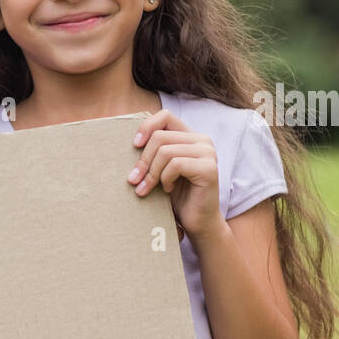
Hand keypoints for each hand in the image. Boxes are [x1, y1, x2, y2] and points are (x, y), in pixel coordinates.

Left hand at [127, 110, 225, 242]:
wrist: (196, 221)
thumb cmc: (175, 196)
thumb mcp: (160, 169)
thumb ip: (152, 153)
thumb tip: (129, 141)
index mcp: (189, 136)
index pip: (165, 116)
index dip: (147, 126)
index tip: (134, 145)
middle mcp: (202, 140)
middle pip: (160, 137)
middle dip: (142, 161)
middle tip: (134, 180)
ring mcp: (208, 153)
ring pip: (165, 151)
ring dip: (151, 173)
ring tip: (147, 188)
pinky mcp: (209, 168)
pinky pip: (176, 164)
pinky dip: (165, 178)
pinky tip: (167, 189)